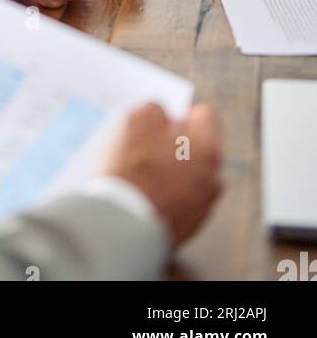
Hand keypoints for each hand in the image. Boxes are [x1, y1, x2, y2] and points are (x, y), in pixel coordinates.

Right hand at [99, 101, 223, 245]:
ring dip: (170, 172)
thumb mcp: (137, 119)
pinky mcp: (189, 229)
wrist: (122, 225)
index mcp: (208, 147)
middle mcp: (214, 177)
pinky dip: (165, 197)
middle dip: (175, 145)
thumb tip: (162, 116)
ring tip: (140, 175)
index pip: (204, 115)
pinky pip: (180, 202)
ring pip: (189, 177)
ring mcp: (204, 206)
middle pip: (197, 148)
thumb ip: (156, 109)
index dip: (180, 113)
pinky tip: (142, 196)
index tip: (160, 121)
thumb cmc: (132, 169)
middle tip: (146, 147)